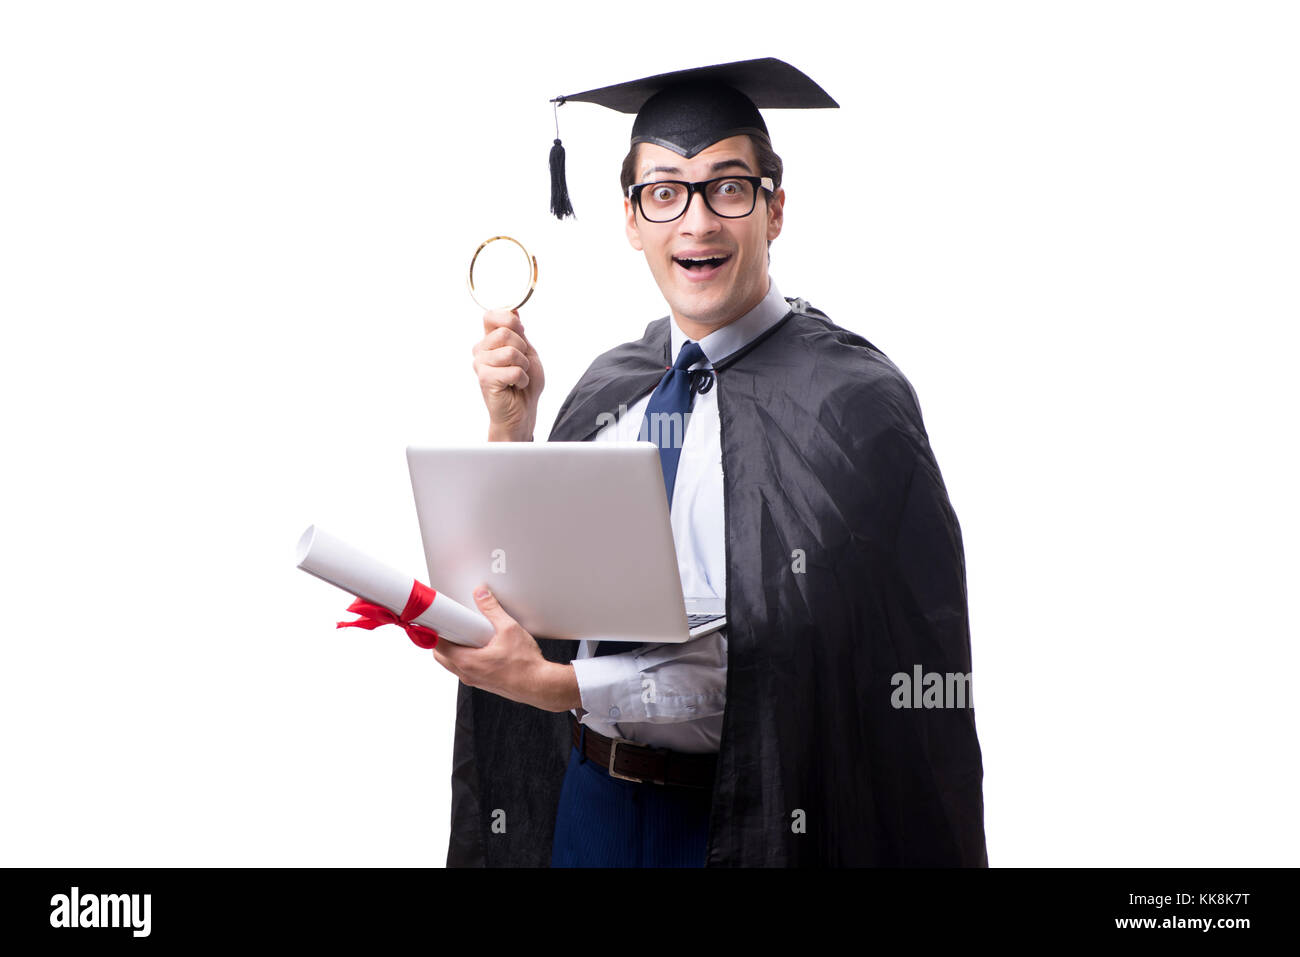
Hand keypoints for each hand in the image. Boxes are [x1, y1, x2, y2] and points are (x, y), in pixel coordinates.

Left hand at [431, 585, 578, 712]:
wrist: (540, 685)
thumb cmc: (526, 665)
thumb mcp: (509, 629)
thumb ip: (492, 610)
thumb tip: (482, 595)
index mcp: (468, 661)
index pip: (437, 645)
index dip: (433, 630)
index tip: (434, 620)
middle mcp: (467, 673)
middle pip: (441, 655)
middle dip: (442, 638)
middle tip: (450, 623)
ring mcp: (474, 680)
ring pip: (452, 663)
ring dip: (453, 648)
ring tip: (467, 634)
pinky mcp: (482, 682)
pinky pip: (465, 668)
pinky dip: (465, 656)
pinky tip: (480, 646)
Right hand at [471, 310, 544, 441]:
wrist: (523, 411)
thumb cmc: (525, 383)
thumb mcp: (527, 352)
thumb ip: (519, 333)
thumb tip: (514, 310)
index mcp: (490, 340)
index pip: (491, 315)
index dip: (509, 320)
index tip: (520, 333)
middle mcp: (481, 350)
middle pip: (505, 332)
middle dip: (522, 348)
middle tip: (521, 364)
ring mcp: (480, 364)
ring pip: (511, 352)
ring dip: (524, 366)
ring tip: (518, 376)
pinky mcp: (484, 379)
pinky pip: (513, 370)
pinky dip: (522, 379)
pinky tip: (515, 386)